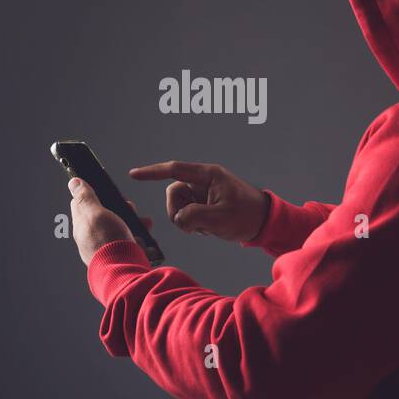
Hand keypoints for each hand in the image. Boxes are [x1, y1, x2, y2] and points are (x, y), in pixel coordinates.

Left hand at [67, 178, 152, 265]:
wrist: (123, 272)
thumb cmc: (108, 242)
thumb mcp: (95, 213)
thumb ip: (85, 197)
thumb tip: (73, 182)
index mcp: (81, 226)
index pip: (82, 204)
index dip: (95, 193)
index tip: (107, 190)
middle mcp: (90, 238)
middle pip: (102, 215)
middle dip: (118, 208)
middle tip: (128, 206)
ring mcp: (104, 247)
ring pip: (118, 227)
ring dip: (131, 220)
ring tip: (142, 221)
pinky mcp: (118, 255)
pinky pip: (127, 240)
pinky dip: (137, 235)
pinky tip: (143, 235)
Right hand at [128, 160, 268, 241]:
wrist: (264, 222)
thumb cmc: (248, 215)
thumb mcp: (221, 219)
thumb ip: (194, 217)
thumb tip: (178, 218)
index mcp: (208, 176)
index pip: (174, 170)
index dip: (152, 172)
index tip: (134, 174)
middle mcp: (203, 181)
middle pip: (174, 194)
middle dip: (178, 212)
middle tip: (194, 226)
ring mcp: (203, 193)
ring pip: (179, 206)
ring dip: (187, 220)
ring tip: (206, 228)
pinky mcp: (204, 204)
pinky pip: (187, 213)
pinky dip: (193, 224)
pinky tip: (209, 229)